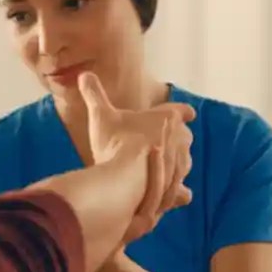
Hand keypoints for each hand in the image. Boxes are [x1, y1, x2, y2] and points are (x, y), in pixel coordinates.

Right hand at [78, 72, 193, 241]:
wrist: (122, 177)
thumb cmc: (114, 142)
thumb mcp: (100, 115)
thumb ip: (94, 94)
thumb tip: (83, 74)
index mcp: (167, 118)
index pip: (182, 111)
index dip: (183, 112)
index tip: (188, 114)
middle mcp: (180, 140)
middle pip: (185, 137)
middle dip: (176, 141)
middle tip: (161, 146)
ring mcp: (181, 165)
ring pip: (185, 163)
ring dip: (176, 166)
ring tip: (161, 171)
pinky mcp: (176, 188)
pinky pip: (182, 191)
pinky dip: (177, 193)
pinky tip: (174, 196)